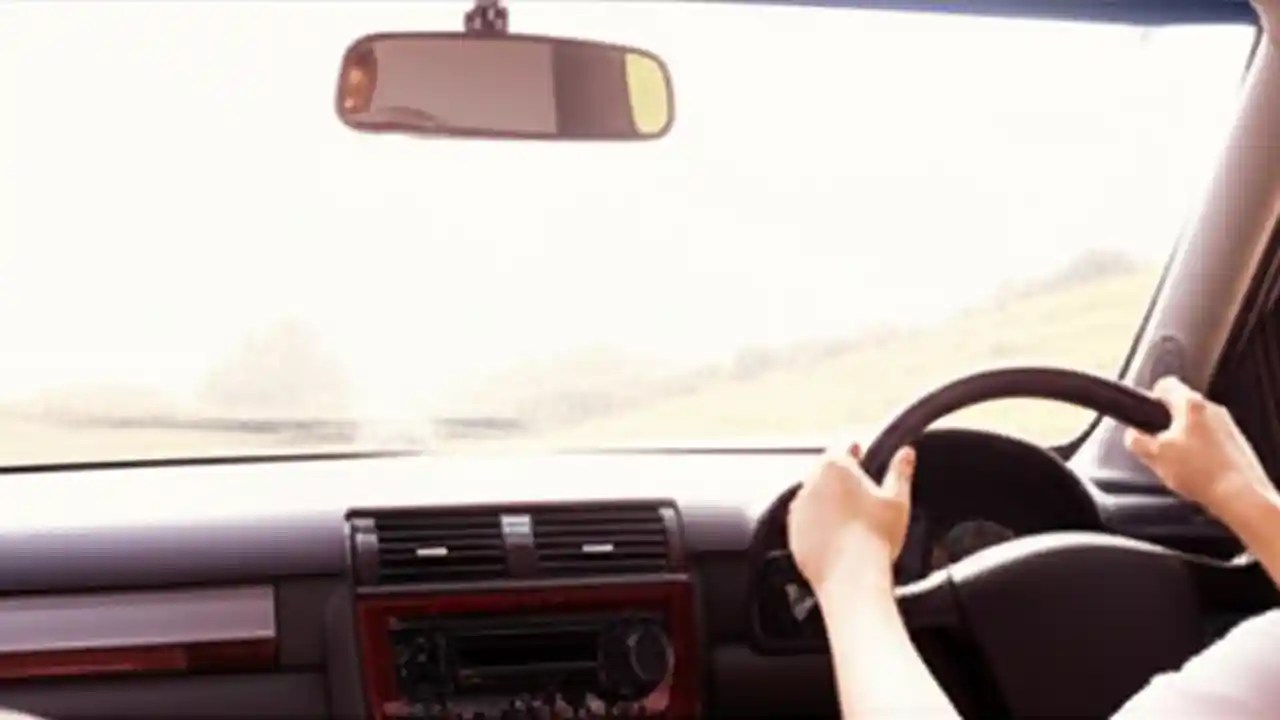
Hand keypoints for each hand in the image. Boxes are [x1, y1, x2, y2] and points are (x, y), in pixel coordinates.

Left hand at [787, 443, 915, 595]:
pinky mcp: (793, 532)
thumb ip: (900, 471)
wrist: (851, 577)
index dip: (857, 454)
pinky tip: (838, 538)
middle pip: (827, 472)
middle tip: (863, 498)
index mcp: (835, 466)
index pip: (844, 447)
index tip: (864, 461)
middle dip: (842, 480)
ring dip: (828, 502)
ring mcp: (798, 508)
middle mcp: (810, 482)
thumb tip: (906, 452)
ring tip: (852, 522)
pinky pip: (807, 522)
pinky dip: (819, 525)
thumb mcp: (897, 500)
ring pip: (815, 497)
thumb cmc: (876, 536)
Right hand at [1124, 376, 1275, 523]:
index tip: (1146, 414)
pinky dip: (1202, 451)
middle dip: (1167, 424)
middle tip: (1159, 447)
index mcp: (1191, 404)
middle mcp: (1213, 409)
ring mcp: (1229, 425)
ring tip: (1180, 464)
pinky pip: (1213, 440)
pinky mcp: (1238, 443)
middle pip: (1182, 407)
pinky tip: (1198, 471)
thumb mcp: (1154, 456)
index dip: (1151, 397)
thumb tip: (1132, 436)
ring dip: (1186, 439)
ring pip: (1197, 424)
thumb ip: (1136, 441)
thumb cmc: (1200, 472)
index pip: (1166, 384)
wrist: (1240, 495)